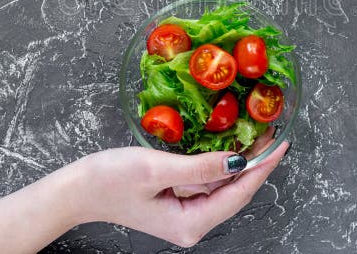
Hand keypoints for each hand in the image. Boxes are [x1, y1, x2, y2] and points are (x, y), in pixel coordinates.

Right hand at [70, 136, 288, 246]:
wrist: (75, 190)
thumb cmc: (108, 179)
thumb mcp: (156, 168)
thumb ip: (200, 167)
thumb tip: (238, 162)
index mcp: (190, 223)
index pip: (239, 193)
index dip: (262, 167)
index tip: (281, 143)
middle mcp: (193, 223)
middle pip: (236, 192)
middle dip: (256, 163)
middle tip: (274, 132)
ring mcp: (185, 213)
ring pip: (224, 186)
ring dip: (241, 161)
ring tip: (259, 134)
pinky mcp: (177, 201)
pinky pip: (208, 182)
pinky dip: (221, 163)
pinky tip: (231, 145)